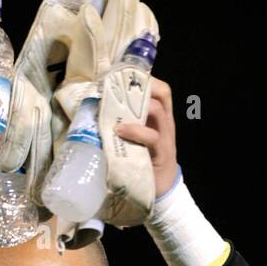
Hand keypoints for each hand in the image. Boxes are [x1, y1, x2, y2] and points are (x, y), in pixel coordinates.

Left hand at [113, 76, 178, 198]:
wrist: (163, 188)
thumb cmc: (146, 160)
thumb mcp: (138, 137)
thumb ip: (128, 123)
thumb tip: (100, 110)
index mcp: (161, 117)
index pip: (160, 89)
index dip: (146, 79)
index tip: (124, 76)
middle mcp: (166, 123)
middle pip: (162, 93)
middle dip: (142, 86)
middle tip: (121, 88)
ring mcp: (165, 136)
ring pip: (158, 110)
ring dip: (136, 107)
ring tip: (118, 112)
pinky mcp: (161, 153)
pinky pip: (152, 137)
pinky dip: (136, 131)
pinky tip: (121, 131)